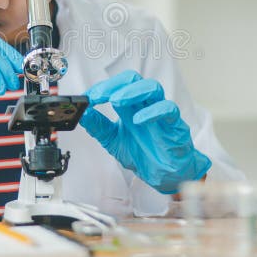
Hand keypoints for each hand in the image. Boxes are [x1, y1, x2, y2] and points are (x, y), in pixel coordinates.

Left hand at [79, 70, 210, 193]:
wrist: (164, 176)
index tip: (87, 97)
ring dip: (132, 91)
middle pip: (133, 79)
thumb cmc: (143, 154)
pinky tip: (137, 120)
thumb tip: (82, 113)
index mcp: (130, 106)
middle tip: (97, 96)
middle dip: (114, 84)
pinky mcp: (175, 125)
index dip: (101, 88)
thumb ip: (98, 126)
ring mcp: (160, 113)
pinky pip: (168, 109)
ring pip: (152, 87)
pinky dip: (152, 111)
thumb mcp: (113, 140)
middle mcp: (144, 105)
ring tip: (116, 100)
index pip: (117, 85)